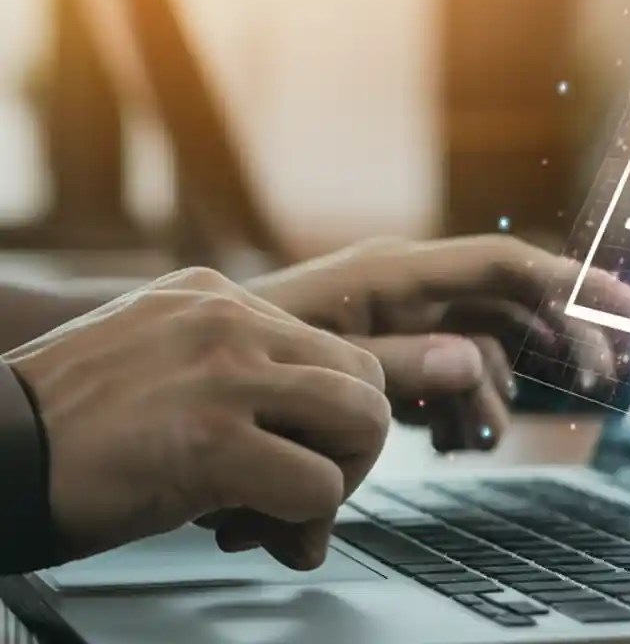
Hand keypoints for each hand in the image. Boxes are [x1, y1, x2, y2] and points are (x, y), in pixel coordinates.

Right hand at [2, 268, 389, 569]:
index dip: (325, 417)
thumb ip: (238, 390)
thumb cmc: (65, 427)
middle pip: (364, 379)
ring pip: (363, 420)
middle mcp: (229, 322)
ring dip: (338, 480)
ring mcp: (225, 376)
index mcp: (216, 299)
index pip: (330, 350)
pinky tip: (246, 529)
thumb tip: (304, 455)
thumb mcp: (159, 368)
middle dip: (349, 446)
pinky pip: (318, 485)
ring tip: (284, 511)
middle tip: (302, 489)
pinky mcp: (212, 440)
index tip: (289, 455)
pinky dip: (300, 522)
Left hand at [248, 235, 629, 449]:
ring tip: (473, 439)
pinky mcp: (398, 352)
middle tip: (600, 378)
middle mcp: (414, 288)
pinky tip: (449, 437)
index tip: (629, 305)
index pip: (506, 265)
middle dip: (561, 340)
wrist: (200, 373)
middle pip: (515, 304)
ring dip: (497, 394)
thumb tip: (479, 363)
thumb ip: (403, 361)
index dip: (572, 281)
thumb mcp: (326, 361)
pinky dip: (463, 405)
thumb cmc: (250, 354)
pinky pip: (456, 372)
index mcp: (400, 274)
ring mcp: (408, 320)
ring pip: (490, 346)